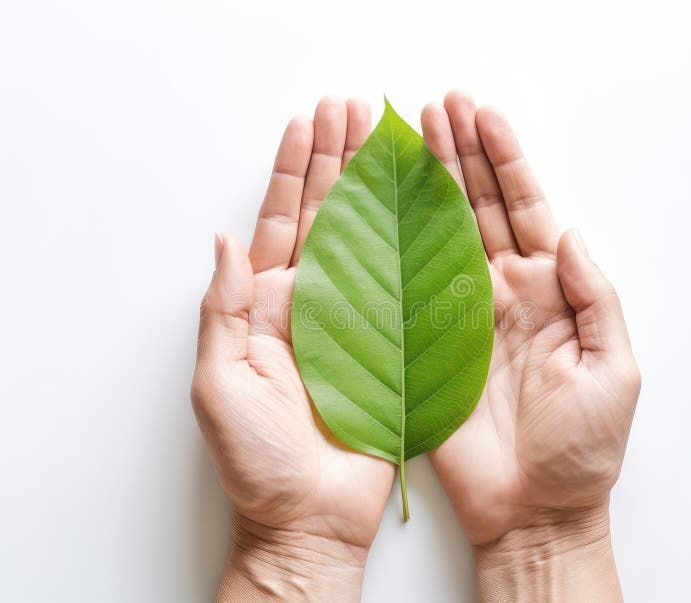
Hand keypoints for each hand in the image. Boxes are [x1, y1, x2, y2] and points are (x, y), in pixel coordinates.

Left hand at [191, 96, 393, 600]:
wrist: (308, 520)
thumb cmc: (256, 462)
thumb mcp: (221, 386)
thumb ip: (222, 312)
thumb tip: (221, 241)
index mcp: (269, 308)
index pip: (280, 224)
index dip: (292, 172)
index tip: (307, 123)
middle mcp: (313, 306)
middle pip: (325, 219)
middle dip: (337, 163)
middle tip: (351, 110)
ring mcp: (355, 323)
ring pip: (367, 242)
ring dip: (375, 191)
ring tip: (386, 140)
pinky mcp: (392, 347)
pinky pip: (404, 287)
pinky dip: (414, 246)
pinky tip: (422, 210)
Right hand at [421, 91, 639, 599]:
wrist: (533, 510)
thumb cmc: (582, 448)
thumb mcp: (613, 370)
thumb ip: (595, 299)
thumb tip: (570, 235)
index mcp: (548, 293)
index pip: (524, 211)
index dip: (505, 162)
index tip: (483, 116)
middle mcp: (501, 293)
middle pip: (476, 210)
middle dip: (458, 156)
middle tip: (436, 108)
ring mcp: (460, 316)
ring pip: (439, 237)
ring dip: (425, 186)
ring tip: (408, 136)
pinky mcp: (425, 345)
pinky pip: (407, 287)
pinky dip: (393, 246)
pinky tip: (380, 209)